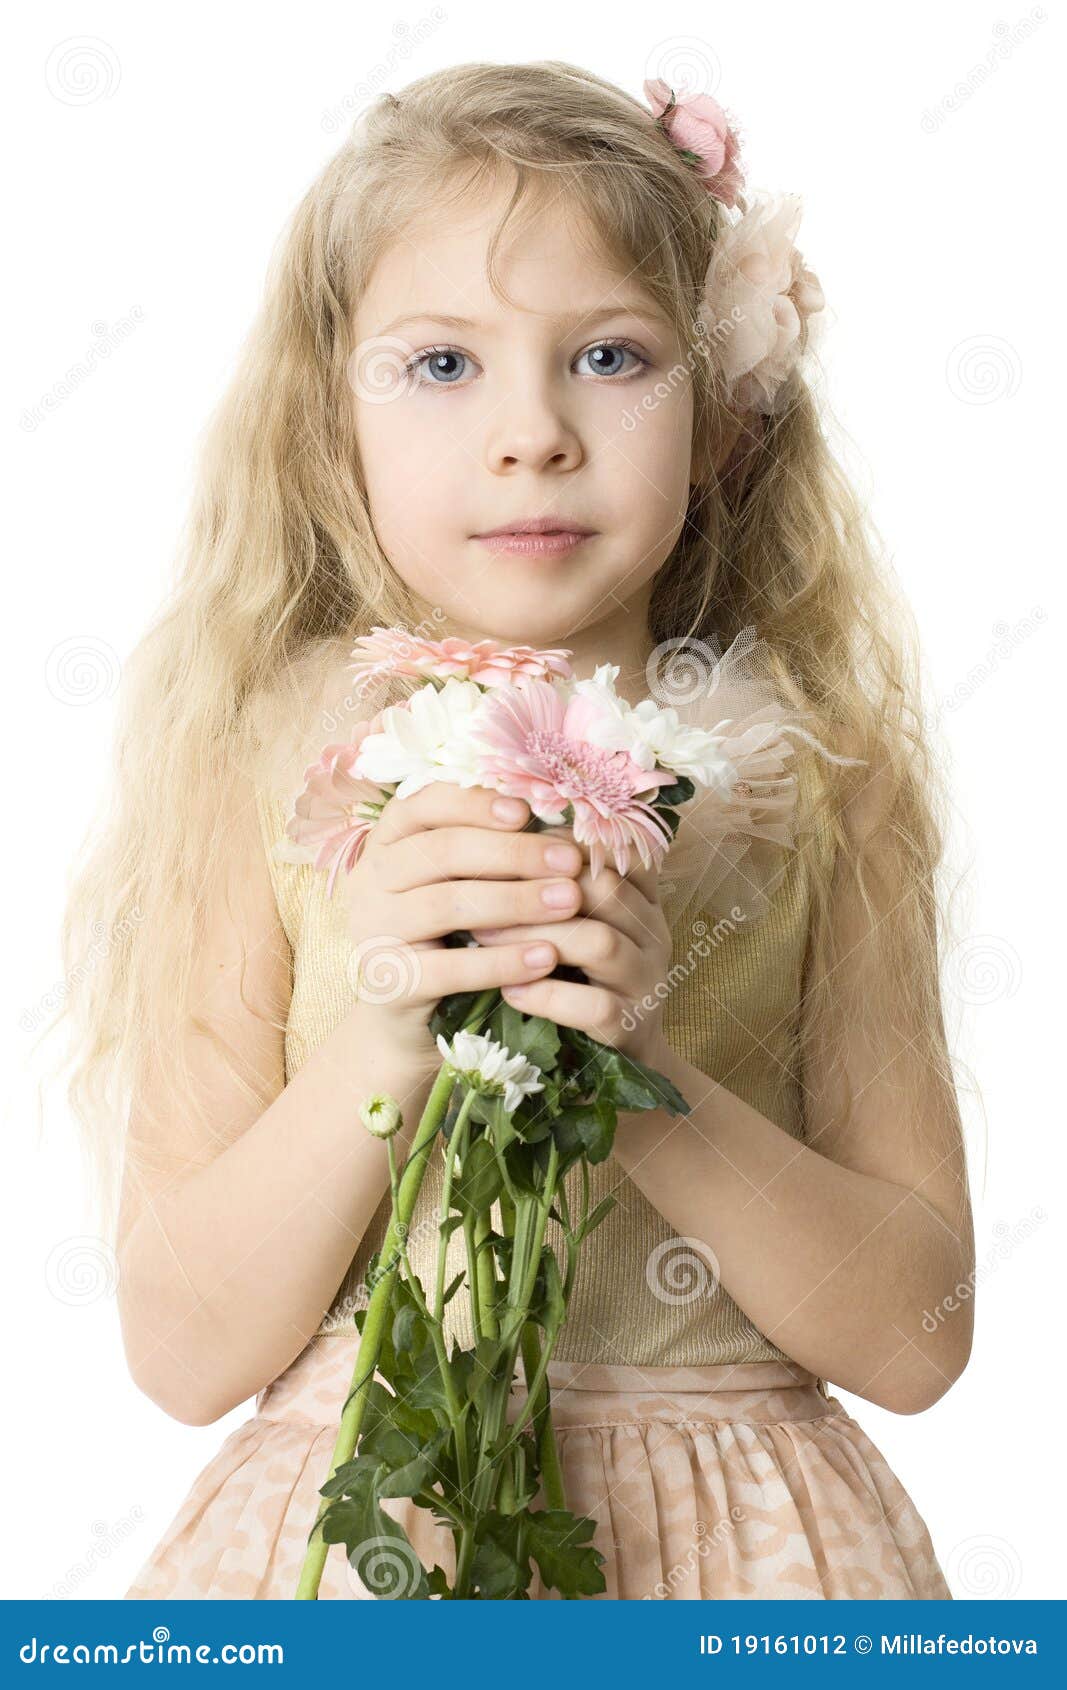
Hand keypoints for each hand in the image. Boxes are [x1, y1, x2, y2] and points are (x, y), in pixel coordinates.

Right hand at [340, 781, 584, 1061]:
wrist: (403, 1014)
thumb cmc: (443, 932)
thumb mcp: (457, 882)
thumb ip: (489, 848)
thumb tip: (558, 826)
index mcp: (385, 842)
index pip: (422, 805)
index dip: (474, 803)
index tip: (527, 812)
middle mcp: (369, 881)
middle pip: (440, 852)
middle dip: (513, 853)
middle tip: (570, 861)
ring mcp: (373, 932)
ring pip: (446, 904)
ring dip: (515, 900)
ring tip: (569, 901)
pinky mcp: (389, 983)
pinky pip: (450, 968)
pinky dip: (503, 961)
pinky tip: (546, 957)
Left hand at [469, 826, 673, 1066]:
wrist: (618, 1060)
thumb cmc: (583, 977)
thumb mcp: (580, 923)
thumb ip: (556, 885)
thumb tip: (493, 836)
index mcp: (643, 898)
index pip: (613, 850)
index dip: (558, 843)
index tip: (503, 844)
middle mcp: (654, 932)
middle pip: (603, 889)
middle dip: (534, 885)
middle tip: (476, 886)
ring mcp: (647, 981)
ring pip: (599, 943)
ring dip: (534, 935)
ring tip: (482, 935)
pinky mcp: (631, 1027)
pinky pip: (594, 1006)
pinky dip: (547, 996)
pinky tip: (509, 990)